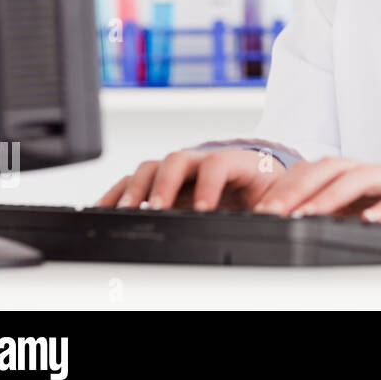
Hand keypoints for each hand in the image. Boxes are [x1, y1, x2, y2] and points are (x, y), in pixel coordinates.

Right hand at [95, 148, 284, 211]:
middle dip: (164, 185)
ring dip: (136, 190)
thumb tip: (272, 220)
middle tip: (157, 209)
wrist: (260, 179)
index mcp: (236, 162)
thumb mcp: (277, 195)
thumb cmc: (266, 188)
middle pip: (177, 159)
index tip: (202, 209)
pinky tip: (103, 211)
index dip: (208, 184)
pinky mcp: (162, 183)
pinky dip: (117, 194)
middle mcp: (203, 161)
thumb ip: (272, 205)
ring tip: (125, 212)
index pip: (219, 163)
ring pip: (151, 168)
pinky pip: (134, 182)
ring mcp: (180, 171)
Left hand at [252, 158, 380, 235]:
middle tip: (273, 212)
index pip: (314, 170)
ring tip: (309, 214)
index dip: (286, 186)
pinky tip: (369, 220)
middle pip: (332, 167)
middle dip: (299, 188)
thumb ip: (327, 211)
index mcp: (353, 175)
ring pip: (362, 178)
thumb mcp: (357, 211)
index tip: (260, 209)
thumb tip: (283, 222)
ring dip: (332, 196)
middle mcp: (373, 173)